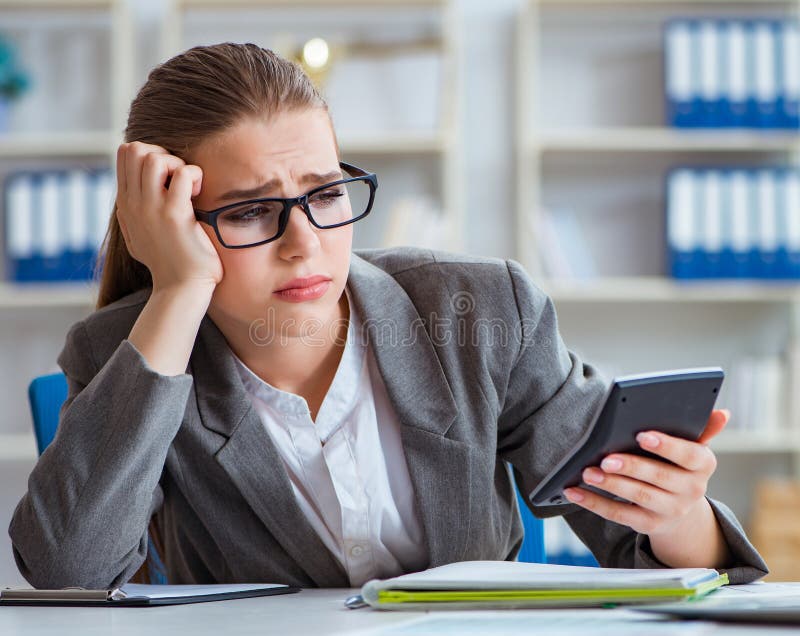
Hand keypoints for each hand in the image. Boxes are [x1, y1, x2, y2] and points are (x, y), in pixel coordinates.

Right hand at [115, 141, 222, 291]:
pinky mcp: (174, 215)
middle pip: (135, 149)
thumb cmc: (167, 263)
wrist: (180, 288)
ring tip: (188, 187)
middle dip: (161, 154)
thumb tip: (128, 194)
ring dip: (178, 164)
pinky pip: (183, 174)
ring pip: (154, 158)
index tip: (167, 176)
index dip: (150, 154)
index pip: (124, 153)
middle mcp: (133, 203)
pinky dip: (195, 175)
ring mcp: (151, 208)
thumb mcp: (137, 235)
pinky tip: (199, 195)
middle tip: (178, 178)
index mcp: (125, 204)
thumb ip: (132, 213)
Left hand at [563, 409, 730, 566]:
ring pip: (638, 497)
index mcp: (703, 465)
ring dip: (610, 485)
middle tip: (605, 458)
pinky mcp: (648, 525)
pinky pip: (619, 515)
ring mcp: (670, 510)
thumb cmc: (679, 466)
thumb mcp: (692, 448)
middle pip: (659, 477)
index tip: (642, 435)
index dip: (667, 446)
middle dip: (631, 466)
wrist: (682, 510)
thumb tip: (722, 412)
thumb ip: (702, 429)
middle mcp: (691, 491)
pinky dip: (594, 503)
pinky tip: (574, 491)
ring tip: (587, 472)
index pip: (690, 455)